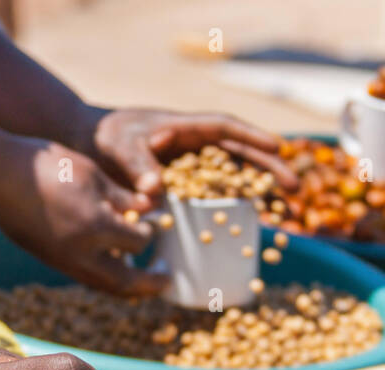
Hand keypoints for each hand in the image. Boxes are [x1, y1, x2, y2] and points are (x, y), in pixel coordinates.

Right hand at [0, 138, 167, 296]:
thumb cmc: (46, 165)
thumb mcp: (92, 174)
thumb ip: (122, 197)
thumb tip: (147, 211)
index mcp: (96, 227)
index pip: (139, 241)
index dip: (151, 231)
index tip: (156, 221)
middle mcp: (80, 253)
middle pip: (124, 282)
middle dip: (149, 284)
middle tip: (167, 279)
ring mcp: (62, 260)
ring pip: (102, 285)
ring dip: (126, 286)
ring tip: (142, 279)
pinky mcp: (49, 258)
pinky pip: (84, 276)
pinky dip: (104, 275)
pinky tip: (111, 263)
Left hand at [81, 107, 299, 196]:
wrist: (88, 148)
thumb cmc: (105, 139)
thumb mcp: (119, 148)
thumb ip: (137, 166)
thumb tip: (152, 192)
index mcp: (186, 128)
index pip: (225, 128)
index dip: (251, 137)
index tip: (276, 147)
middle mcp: (196, 147)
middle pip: (241, 155)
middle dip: (269, 170)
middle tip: (295, 188)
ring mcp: (193, 168)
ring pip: (235, 177)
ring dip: (260, 192)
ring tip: (286, 210)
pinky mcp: (186, 188)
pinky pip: (215, 198)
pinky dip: (233, 209)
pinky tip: (251, 227)